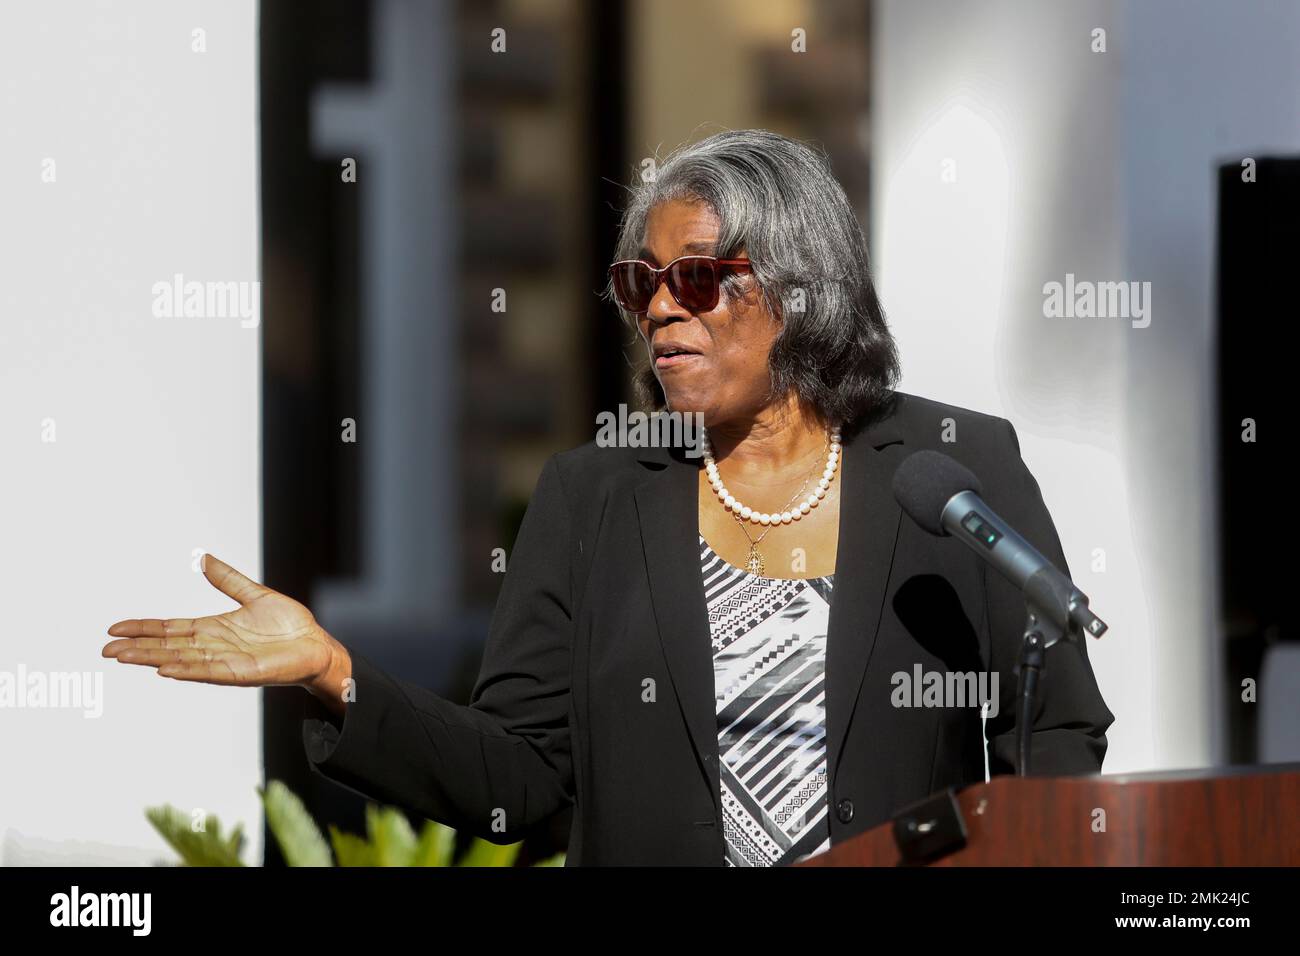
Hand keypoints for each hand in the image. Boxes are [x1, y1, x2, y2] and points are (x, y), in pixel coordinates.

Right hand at [102, 554, 339, 689]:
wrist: (316, 644)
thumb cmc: (289, 625)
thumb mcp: (254, 594)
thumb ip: (228, 579)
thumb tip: (205, 559)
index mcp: (213, 629)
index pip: (170, 629)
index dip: (143, 628)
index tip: (115, 628)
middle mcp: (214, 646)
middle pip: (167, 646)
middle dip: (137, 647)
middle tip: (107, 649)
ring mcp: (225, 661)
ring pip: (180, 660)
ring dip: (152, 658)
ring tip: (125, 657)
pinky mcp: (241, 673)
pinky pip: (208, 672)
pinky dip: (186, 670)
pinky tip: (165, 669)